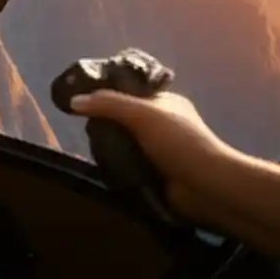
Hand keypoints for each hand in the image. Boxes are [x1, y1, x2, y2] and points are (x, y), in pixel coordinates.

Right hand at [71, 90, 246, 220]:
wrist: (205, 186)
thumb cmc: (179, 142)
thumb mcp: (143, 114)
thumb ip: (108, 104)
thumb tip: (73, 101)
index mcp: (163, 102)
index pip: (129, 92)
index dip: (107, 94)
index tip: (84, 102)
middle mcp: (160, 123)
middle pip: (122, 118)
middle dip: (106, 124)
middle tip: (89, 130)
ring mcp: (156, 149)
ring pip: (122, 143)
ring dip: (110, 148)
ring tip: (94, 150)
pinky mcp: (152, 172)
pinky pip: (126, 164)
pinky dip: (116, 166)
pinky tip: (103, 167)